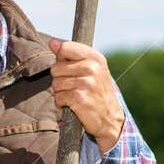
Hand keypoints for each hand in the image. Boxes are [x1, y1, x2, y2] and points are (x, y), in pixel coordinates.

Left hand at [48, 37, 124, 152]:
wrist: (111, 120)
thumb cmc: (98, 93)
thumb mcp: (92, 70)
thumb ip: (72, 55)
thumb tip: (52, 42)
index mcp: (95, 58)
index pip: (65, 48)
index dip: (62, 60)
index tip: (70, 70)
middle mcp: (92, 68)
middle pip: (56, 68)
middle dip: (60, 79)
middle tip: (75, 87)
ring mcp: (86, 83)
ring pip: (55, 84)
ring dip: (61, 93)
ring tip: (76, 96)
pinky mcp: (79, 98)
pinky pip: (58, 97)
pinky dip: (62, 103)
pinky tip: (74, 105)